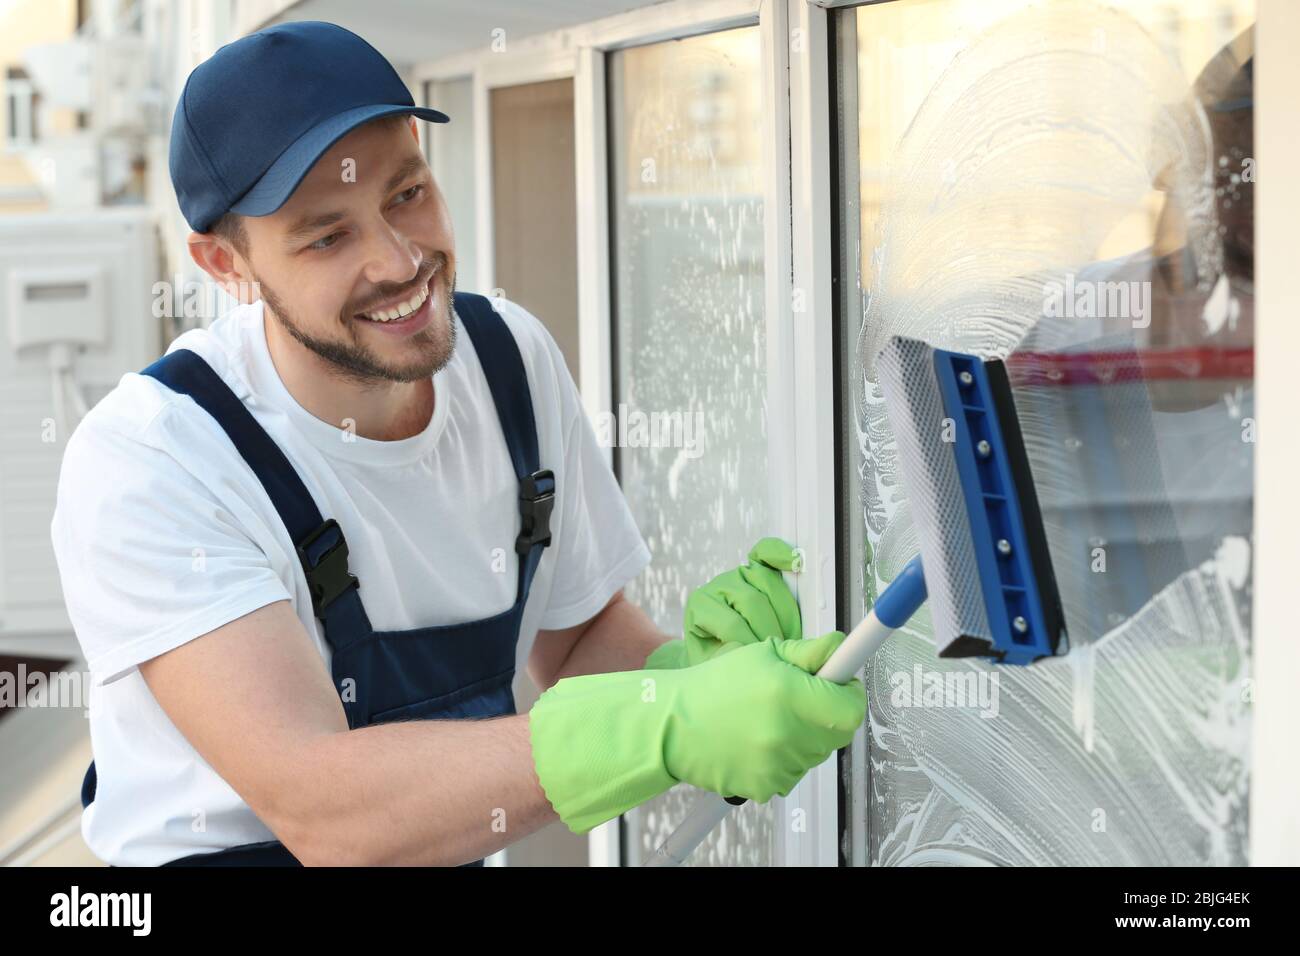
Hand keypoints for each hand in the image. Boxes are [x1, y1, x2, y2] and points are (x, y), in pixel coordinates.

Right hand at [530, 630, 864, 832]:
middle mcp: (788, 734)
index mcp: (790, 695)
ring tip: (767, 719)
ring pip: (816, 752)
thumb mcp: (762, 655)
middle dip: (826, 712)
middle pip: (838, 732)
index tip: (839, 686)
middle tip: (798, 698)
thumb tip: (842, 649)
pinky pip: (793, 772)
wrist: (671, 725)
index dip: (848, 694)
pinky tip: (756, 741)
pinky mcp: (766, 787)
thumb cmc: (713, 687)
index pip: (851, 707)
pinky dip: (783, 758)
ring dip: (804, 736)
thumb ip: (808, 653)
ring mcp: (778, 765)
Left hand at [672, 537, 802, 666]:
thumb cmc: (714, 659)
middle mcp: (718, 586)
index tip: (764, 661)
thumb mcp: (713, 666)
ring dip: (786, 613)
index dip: (753, 643)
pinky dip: (780, 555)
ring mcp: (738, 574)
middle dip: (772, 630)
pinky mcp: (754, 568)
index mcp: (700, 606)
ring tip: (789, 636)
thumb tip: (746, 649)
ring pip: (768, 583)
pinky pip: (766, 554)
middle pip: (753, 602)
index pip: (733, 624)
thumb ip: (726, 658)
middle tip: (781, 652)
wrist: (715, 649)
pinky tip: (794, 561)